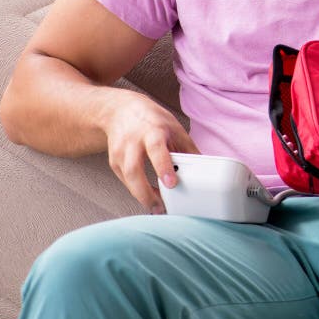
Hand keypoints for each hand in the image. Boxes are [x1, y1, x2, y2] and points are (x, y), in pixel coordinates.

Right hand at [101, 90, 199, 213]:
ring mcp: (120, 152)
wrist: (120, 110)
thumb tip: (204, 167)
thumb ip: (187, 148)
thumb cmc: (151, 119)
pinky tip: (148, 197)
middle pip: (134, 170)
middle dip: (146, 192)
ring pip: (127, 178)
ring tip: (157, 208)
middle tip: (161, 207)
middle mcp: (133, 142)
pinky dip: (137, 191)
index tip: (171, 184)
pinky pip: (125, 181)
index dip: (163, 167)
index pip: (156, 149)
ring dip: (142, 196)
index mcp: (151, 131)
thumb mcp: (173, 127)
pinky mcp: (114, 162)